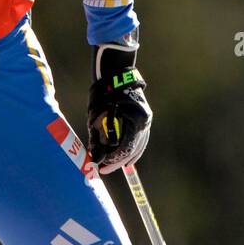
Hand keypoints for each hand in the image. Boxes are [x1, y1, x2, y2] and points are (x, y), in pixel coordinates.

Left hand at [87, 38, 151, 174]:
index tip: (101, 166)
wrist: (115, 74)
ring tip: (113, 166)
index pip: (126, 148)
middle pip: (134, 149)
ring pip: (139, 146)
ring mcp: (147, 120)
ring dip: (127, 157)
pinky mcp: (144, 119)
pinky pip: (140, 139)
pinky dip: (133, 149)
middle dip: (118, 161)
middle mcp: (145, 122)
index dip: (113, 160)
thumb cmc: (103, 94)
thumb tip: (96, 158)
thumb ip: (98, 139)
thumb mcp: (96, 118)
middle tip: (104, 170)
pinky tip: (127, 160)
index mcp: (136, 120)